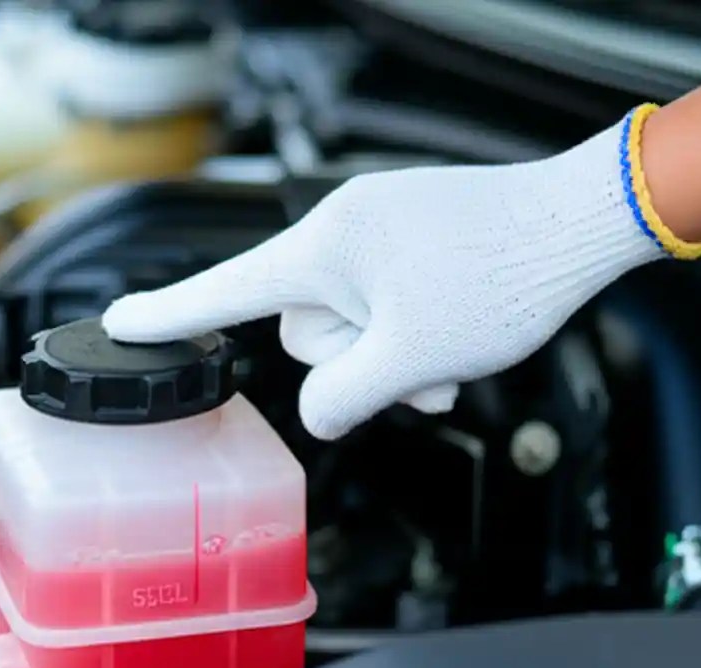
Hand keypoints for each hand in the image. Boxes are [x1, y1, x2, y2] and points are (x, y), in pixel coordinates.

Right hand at [103, 111, 696, 439]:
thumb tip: (318, 411)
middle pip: (307, 328)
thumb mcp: (412, 358)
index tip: (117, 320)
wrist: (583, 223)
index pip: (227, 289)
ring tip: (452, 353)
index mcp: (327, 246)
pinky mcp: (416, 237)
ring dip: (396, 355)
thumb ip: (344, 396)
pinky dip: (417, 334)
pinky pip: (390, 300)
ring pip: (356, 323)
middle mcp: (345, 228)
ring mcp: (383, 230)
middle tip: (420, 361)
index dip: (166, 313)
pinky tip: (461, 341)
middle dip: (358, 361)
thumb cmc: (504, 276)